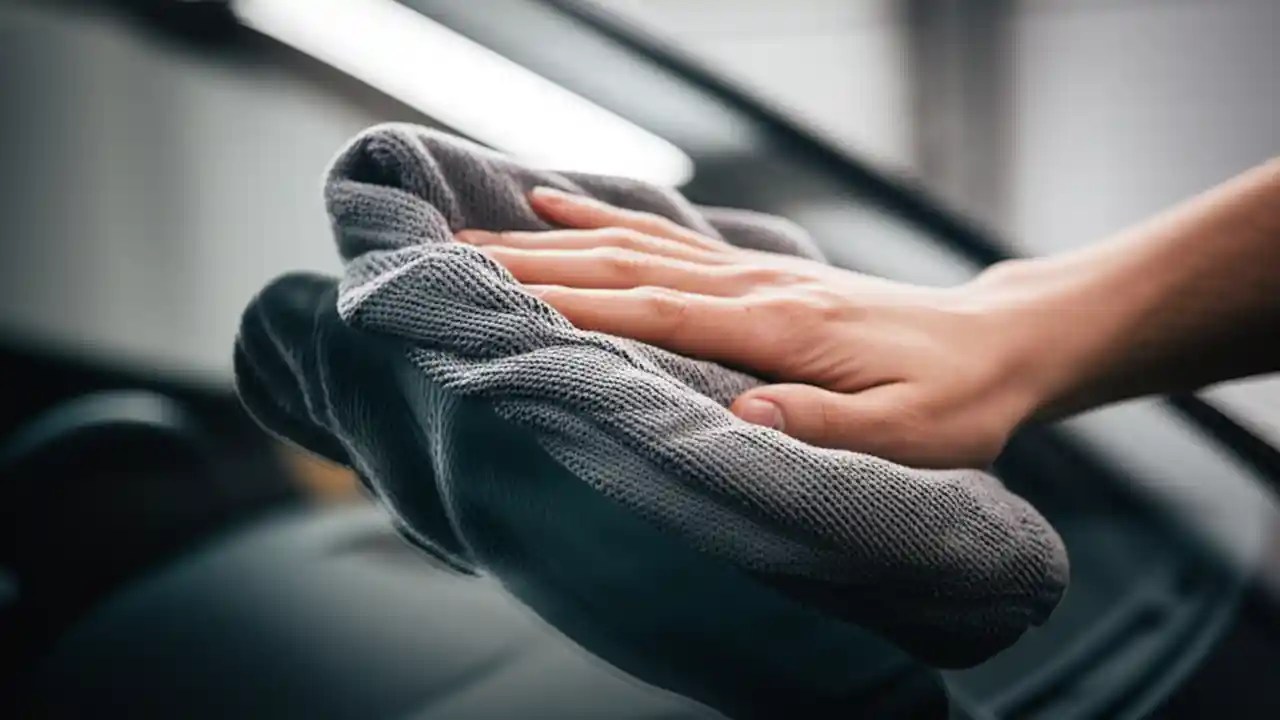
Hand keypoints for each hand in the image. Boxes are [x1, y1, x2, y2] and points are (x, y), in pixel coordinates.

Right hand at [457, 187, 1045, 468]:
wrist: (997, 344)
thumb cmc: (954, 400)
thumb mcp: (910, 435)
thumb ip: (825, 424)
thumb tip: (740, 414)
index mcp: (778, 327)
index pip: (654, 308)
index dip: (572, 300)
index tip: (493, 291)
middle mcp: (754, 286)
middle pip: (625, 265)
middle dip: (534, 263)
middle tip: (450, 256)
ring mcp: (754, 272)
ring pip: (636, 243)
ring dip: (556, 237)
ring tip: (480, 229)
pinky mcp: (760, 273)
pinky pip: (669, 237)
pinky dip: (609, 218)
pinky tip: (565, 204)